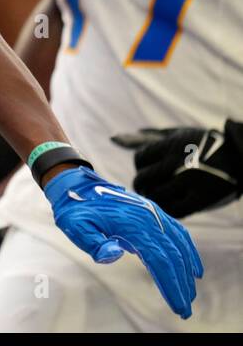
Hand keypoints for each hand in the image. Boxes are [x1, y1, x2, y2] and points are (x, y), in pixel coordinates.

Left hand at [45, 166, 201, 318]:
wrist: (77, 185)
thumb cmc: (76, 209)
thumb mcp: (75, 226)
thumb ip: (93, 242)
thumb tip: (112, 255)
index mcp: (132, 225)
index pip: (159, 260)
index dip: (170, 284)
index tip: (177, 305)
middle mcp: (149, 219)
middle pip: (173, 256)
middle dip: (181, 284)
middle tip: (185, 310)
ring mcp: (153, 215)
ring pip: (179, 246)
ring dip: (187, 272)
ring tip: (189, 294)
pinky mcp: (154, 213)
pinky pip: (178, 234)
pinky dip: (189, 252)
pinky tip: (194, 269)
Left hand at [113, 123, 242, 217]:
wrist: (241, 158)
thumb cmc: (205, 146)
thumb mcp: (179, 135)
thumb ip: (150, 139)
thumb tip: (115, 138)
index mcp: (171, 145)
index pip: (139, 160)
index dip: (140, 167)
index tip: (147, 170)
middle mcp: (177, 163)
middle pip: (142, 180)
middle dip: (142, 185)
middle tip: (148, 188)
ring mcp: (189, 182)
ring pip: (156, 197)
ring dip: (154, 199)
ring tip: (159, 197)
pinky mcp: (201, 200)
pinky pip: (174, 210)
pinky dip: (169, 209)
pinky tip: (172, 205)